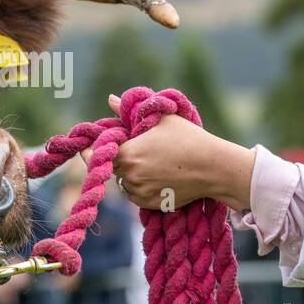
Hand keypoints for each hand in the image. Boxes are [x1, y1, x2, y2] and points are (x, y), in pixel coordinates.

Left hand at [103, 93, 255, 211]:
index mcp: (127, 154)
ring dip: (129, 173)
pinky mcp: (150, 204)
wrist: (213, 167)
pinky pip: (135, 195)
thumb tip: (111, 99)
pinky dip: (140, 187)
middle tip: (133, 150)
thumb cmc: (188, 138)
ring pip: (124, 182)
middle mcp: (129, 176)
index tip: (90, 147)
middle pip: (111, 167)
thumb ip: (130, 110)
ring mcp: (139, 192)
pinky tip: (157, 175)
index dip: (92, 149)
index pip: (96, 154)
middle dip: (117, 159)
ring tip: (151, 162)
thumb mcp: (161, 118)